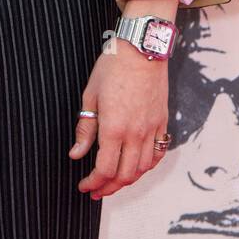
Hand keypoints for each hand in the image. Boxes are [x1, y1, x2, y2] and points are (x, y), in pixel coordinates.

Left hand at [70, 38, 169, 198]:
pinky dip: (148, 166)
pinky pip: (158, 153)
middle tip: (96, 191)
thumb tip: (76, 154)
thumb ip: (85, 128)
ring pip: (143, 169)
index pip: (105, 169)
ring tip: (114, 183)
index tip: (84, 186)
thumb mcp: (90, 95)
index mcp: (114, 127)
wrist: (142, 47)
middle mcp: (135, 133)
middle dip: (108, 188)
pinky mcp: (162, 122)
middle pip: (125, 175)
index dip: (93, 183)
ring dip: (127, 181)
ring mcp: (152, 129)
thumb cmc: (113, 66)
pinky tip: (137, 167)